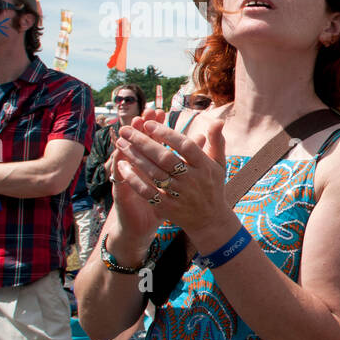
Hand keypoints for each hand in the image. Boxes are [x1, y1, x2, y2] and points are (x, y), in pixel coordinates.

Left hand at [115, 114, 227, 238]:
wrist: (210, 219)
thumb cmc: (212, 186)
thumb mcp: (219, 163)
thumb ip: (216, 141)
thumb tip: (218, 120)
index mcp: (205, 166)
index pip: (185, 145)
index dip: (167, 134)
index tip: (148, 124)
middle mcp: (193, 180)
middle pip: (165, 158)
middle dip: (143, 142)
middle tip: (126, 129)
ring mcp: (180, 194)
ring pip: (154, 173)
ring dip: (135, 157)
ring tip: (121, 143)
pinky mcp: (168, 207)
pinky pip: (147, 191)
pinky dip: (134, 179)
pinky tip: (122, 167)